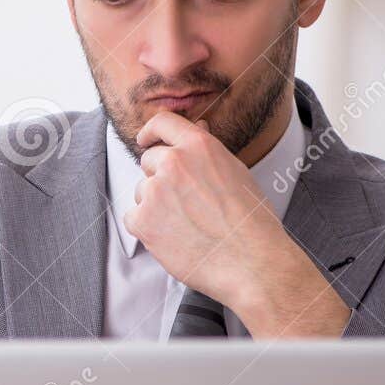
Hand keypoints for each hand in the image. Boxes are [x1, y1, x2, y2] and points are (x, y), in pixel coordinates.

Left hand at [128, 111, 349, 338]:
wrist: (251, 261)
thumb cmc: (251, 222)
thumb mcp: (235, 172)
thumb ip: (207, 152)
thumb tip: (197, 127)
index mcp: (198, 146)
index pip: (163, 123)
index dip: (151, 131)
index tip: (145, 140)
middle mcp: (173, 163)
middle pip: (149, 161)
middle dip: (160, 178)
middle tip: (183, 202)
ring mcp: (154, 191)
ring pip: (141, 192)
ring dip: (155, 205)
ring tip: (186, 225)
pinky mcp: (142, 220)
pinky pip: (132, 218)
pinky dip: (147, 228)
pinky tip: (173, 237)